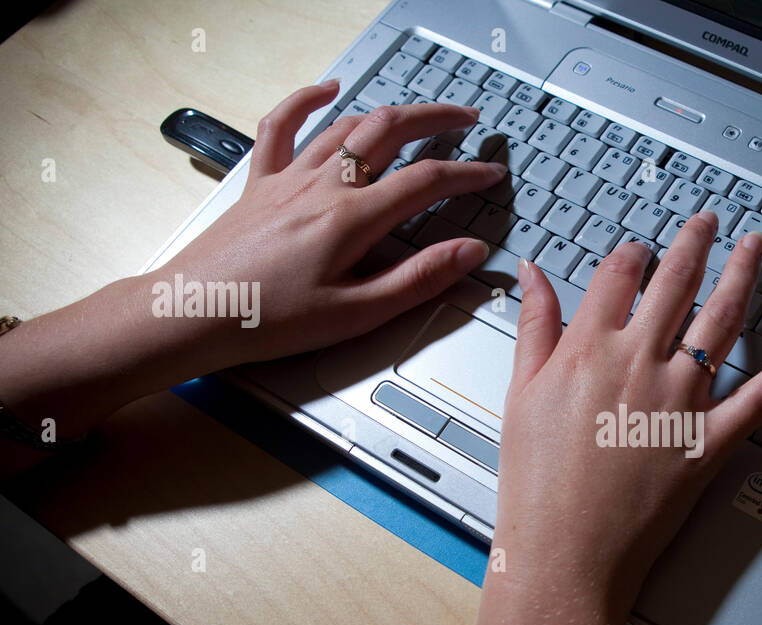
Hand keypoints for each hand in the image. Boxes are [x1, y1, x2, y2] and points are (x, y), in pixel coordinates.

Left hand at [0, 83, 507, 473]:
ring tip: (418, 114)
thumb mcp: (357, 314)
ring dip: (389, 112)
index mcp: (351, 220)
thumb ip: (418, 279)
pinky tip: (327, 90)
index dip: (467, 175)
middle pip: (390, 131)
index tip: (491, 174)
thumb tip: (468, 252)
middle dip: (436, 119)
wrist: (193, 313)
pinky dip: (307, 100)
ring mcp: (288, 177)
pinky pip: (283, 125)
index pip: (426, 182)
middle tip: (467, 121)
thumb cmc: (268, 320)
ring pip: (348, 125)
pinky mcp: (260, 182)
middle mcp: (322, 186)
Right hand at [491, 211, 761, 615]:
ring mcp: (682, 400)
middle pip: (676, 282)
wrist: (564, 555)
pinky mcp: (713, 440)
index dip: (634, 252)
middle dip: (694, 242)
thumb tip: (533, 273)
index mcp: (588, 349)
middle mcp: (640, 364)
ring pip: (722, 318)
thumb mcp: (519, 395)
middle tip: (708, 221)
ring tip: (753, 244)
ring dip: (742, 273)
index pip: (620, 275)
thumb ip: (535, 327)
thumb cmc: (536, 487)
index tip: (640, 247)